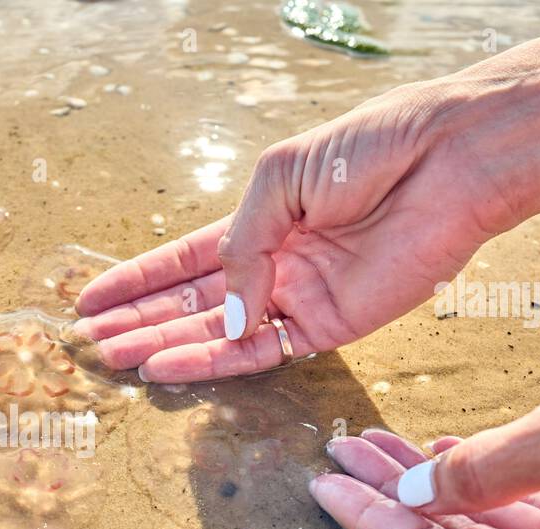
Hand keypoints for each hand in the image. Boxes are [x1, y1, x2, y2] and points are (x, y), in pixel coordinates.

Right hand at [73, 80, 519, 381]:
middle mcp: (274, 264)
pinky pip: (261, 353)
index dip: (136, 280)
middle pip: (192, 302)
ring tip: (117, 358)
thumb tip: (222, 313)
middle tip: (95, 341)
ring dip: (166, 346)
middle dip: (142, 320)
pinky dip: (214, 362)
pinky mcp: (329, 327)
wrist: (447, 163)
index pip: (184, 259)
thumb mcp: (279, 179)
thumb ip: (240, 245)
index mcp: (260, 220)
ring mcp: (298, 298)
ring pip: (217, 334)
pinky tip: (171, 366)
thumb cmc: (371, 150)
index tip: (92, 299)